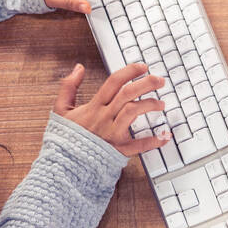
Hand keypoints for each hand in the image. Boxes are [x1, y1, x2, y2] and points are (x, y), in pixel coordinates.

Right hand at [53, 62, 169, 157]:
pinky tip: (166, 135)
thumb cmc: (66, 135)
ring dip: (149, 106)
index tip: (142, 67)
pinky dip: (154, 141)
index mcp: (94, 106)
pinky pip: (139, 145)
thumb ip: (69, 86)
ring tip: (161, 103)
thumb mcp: (61, 108)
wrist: (65, 161)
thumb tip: (78, 67)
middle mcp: (104, 117)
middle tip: (160, 80)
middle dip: (146, 84)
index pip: (113, 83)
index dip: (129, 72)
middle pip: (127, 94)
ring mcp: (112, 133)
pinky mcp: (119, 150)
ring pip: (132, 112)